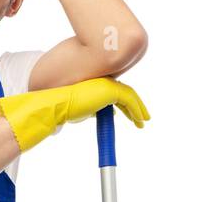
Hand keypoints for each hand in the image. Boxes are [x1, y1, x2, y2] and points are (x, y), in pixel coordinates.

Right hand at [0, 77, 150, 153]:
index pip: (115, 91)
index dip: (125, 103)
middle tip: (143, 117)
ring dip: (139, 110)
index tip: (130, 114)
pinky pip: (130, 101)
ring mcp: (108, 83)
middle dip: (136, 106)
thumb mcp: (84, 108)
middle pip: (125, 92)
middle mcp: (104, 80)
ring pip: (130, 96)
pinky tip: (140, 121)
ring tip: (143, 121)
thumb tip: (110, 116)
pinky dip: (136, 111)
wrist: (58, 103)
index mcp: (97, 82)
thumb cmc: (65, 108)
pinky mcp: (111, 90)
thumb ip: (96, 109)